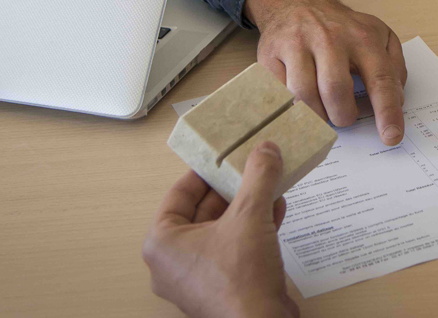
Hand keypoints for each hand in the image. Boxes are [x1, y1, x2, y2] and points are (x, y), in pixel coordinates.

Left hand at [143, 142, 297, 317]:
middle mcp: (173, 263)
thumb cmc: (240, 279)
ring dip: (247, 208)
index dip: (203, 171)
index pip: (178, 194)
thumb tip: (266, 149)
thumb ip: (257, 177)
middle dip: (232, 189)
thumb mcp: (249, 215)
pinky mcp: (221, 288)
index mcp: (162, 243)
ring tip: (269, 185)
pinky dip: (252, 230)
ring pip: (221, 231)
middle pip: (202, 211)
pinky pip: (233, 250)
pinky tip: (275, 211)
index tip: (222, 156)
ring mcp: (196, 278)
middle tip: (250, 167)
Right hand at [245, 0, 406, 143]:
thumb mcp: (378, 34)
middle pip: (336, 90)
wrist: (297, 1)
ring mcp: (296, 44)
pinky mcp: (270, 54)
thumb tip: (396, 101)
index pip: (380, 78)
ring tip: (323, 110)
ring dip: (316, 114)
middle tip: (344, 116)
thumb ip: (394, 67)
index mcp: (362, 37)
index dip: (387, 111)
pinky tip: (299, 100)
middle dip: (343, 115)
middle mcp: (329, 38)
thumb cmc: (342, 28)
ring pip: (304, 94)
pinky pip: (278, 91)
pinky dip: (290, 104)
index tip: (392, 136)